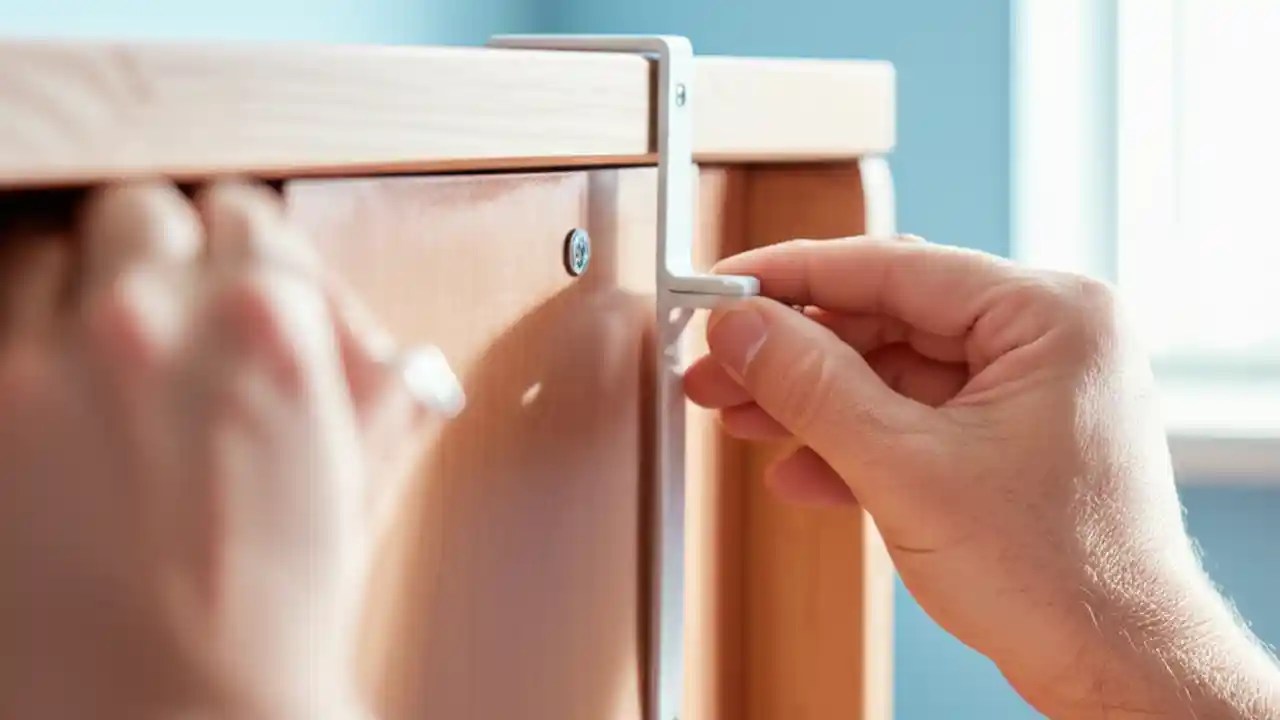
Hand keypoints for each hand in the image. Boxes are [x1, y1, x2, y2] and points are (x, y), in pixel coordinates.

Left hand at [0, 181, 451, 718]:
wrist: (176, 706)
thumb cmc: (277, 608)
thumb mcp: (359, 473)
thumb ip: (373, 379)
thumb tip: (362, 333)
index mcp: (270, 324)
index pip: (248, 211)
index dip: (250, 252)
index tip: (240, 279)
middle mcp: (156, 318)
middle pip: (147, 208)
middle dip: (167, 252)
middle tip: (178, 314)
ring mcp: (57, 358)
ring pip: (59, 255)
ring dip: (90, 291)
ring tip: (113, 364)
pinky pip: (6, 326)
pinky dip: (33, 350)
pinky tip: (67, 412)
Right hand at [684, 236, 1279, 717]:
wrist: (1115, 668)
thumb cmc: (1057, 575)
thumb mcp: (906, 469)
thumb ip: (812, 386)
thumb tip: (742, 327)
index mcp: (1047, 313)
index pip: (892, 266)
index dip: (792, 275)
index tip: (723, 284)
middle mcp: (1045, 336)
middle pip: (886, 316)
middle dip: (794, 349)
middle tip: (717, 364)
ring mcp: (1029, 388)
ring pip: (892, 369)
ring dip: (812, 397)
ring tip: (737, 412)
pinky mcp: (1010, 436)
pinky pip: (915, 416)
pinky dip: (854, 440)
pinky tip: (796, 465)